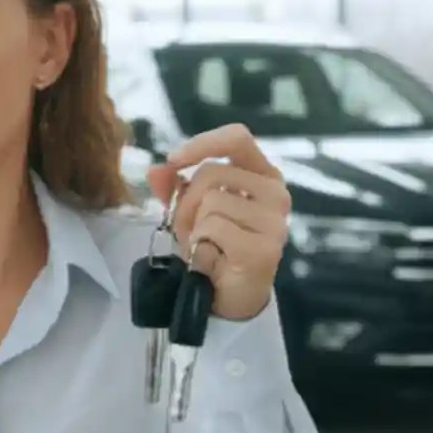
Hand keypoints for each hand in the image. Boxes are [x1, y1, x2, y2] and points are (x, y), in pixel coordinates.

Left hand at [146, 123, 289, 321]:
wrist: (228, 295)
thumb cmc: (214, 245)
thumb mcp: (189, 210)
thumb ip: (173, 187)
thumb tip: (156, 170)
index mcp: (263, 175)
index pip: (238, 138)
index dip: (203, 143)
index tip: (173, 160)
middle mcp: (276, 194)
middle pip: (212, 173)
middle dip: (186, 201)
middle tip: (189, 229)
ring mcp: (274, 222)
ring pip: (210, 201)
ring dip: (192, 226)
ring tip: (203, 245)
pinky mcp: (264, 249)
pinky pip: (212, 228)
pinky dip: (200, 244)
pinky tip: (212, 259)